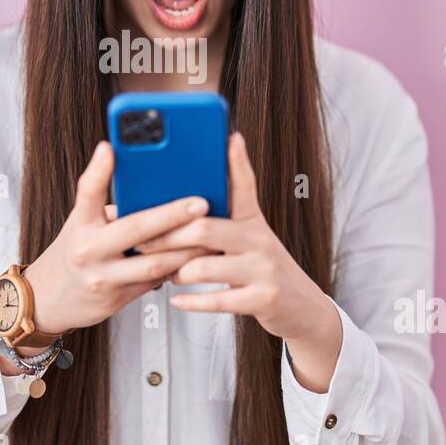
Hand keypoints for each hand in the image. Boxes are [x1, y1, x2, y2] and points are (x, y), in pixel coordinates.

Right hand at [25, 141, 213, 335]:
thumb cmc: (76, 251)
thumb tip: (155, 188)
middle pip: (134, 228)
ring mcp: (103, 277)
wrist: (50, 299)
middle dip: (171, 215)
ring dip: (187, 248)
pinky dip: (179, 267)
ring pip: (154, 262)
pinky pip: (155, 281)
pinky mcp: (118, 298)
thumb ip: (110, 210)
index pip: (87, 192)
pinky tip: (199, 256)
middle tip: (200, 203)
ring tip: (211, 233)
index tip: (109, 148)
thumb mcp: (83, 225)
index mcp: (79, 223)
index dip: (98, 169)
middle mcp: (88, 249)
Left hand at [136, 132, 338, 345]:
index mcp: (253, 221)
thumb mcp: (249, 237)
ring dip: (178, 272)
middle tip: (144, 242)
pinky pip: (218, 300)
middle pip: (205, 228)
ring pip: (205, 266)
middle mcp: (260, 240)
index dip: (237, 161)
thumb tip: (184, 205)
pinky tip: (177, 299)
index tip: (229, 138)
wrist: (301, 306)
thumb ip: (222, 221)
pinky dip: (192, 301)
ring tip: (167, 273)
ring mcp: (263, 270)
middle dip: (168, 236)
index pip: (245, 185)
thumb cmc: (262, 268)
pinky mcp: (262, 299)